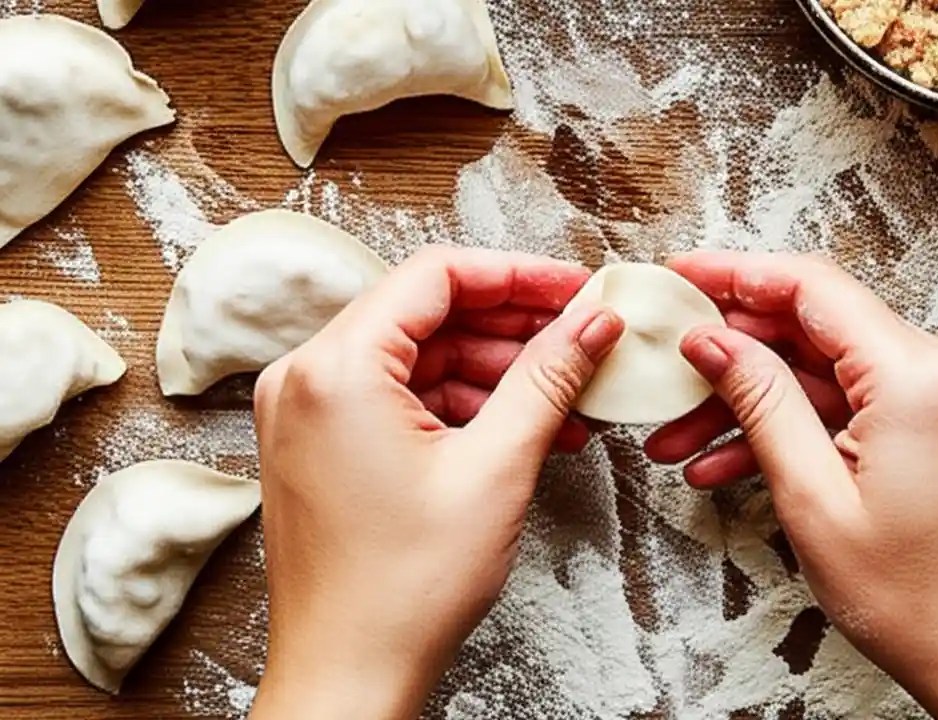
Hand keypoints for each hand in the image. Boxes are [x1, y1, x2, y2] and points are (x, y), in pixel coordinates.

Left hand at [249, 247, 623, 719]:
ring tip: (565, 399)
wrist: (348, 677)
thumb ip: (548, 377)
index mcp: (337, 368)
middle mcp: (306, 378)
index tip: (577, 290)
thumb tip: (593, 321)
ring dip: (493, 372)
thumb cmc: (405, 588)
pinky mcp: (318, 446)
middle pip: (426, 314)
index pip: (437, 275)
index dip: (519, 276)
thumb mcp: (497, 467)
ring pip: (416, 359)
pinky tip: (521, 428)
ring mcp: (305, 413)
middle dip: (512, 327)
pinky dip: (459, 406)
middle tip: (583, 340)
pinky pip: (397, 399)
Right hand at [645, 252, 937, 719]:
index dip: (734, 273)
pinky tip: (727, 462)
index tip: (678, 275)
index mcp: (916, 375)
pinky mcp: (934, 424)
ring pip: (821, 370)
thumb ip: (761, 402)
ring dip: (750, 399)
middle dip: (730, 350)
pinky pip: (848, 404)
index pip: (810, 286)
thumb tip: (711, 339)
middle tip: (667, 371)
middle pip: (812, 324)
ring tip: (679, 439)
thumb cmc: (920, 599)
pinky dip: (792, 425)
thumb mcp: (814, 498)